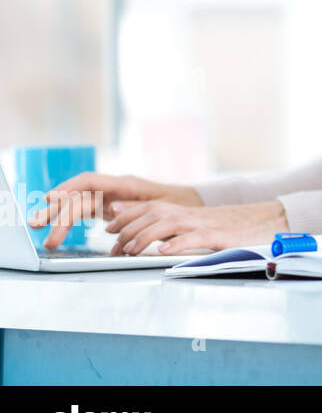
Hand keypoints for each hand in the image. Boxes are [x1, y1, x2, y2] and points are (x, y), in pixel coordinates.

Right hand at [27, 172, 203, 249]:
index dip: (69, 188)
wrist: (191, 205)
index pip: (90, 183)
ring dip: (60, 217)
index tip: (51, 198)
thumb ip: (137, 208)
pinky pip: (86, 212)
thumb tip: (111, 211)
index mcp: (126, 184)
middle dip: (58, 210)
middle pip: (80, 196)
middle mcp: (114, 190)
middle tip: (39, 225)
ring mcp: (111, 199)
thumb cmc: (180, 204)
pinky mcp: (111, 209)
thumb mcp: (163, 207)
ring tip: (41, 230)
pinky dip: (71, 219)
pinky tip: (57, 227)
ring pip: (79, 205)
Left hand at [105, 200, 288, 255]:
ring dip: (146, 236)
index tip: (108, 227)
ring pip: (168, 224)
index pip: (147, 206)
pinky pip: (195, 238)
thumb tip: (145, 232)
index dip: (125, 215)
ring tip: (131, 250)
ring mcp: (203, 223)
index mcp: (183, 210)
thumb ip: (172, 225)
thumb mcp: (198, 223)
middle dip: (128, 229)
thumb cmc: (231, 226)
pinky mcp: (218, 235)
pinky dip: (178, 244)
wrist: (265, 221)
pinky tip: (164, 252)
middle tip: (114, 248)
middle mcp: (190, 213)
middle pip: (152, 214)